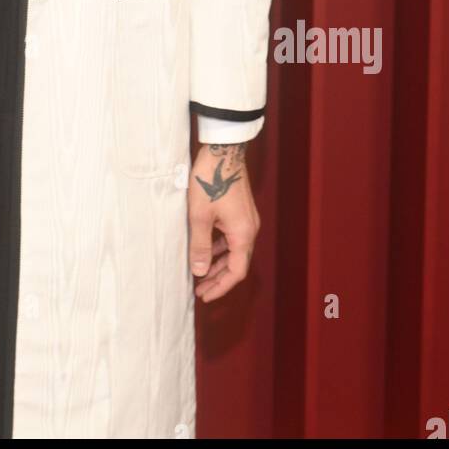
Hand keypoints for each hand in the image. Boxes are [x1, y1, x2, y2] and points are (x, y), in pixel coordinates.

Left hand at [188, 142, 259, 301]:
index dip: (221, 287)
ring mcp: (247, 219)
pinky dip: (221, 247)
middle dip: (218, 278)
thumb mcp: (199, 216)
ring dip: (219, 263)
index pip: (236, 272)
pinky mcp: (241, 210)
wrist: (223, 151)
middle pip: (237, 263)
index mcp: (242, 234)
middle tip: (200, 290)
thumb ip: (200, 246)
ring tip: (201, 273)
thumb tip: (200, 272)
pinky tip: (207, 249)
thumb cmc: (210, 181)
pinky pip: (232, 237)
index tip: (205, 296)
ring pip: (234, 250)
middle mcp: (250, 229)